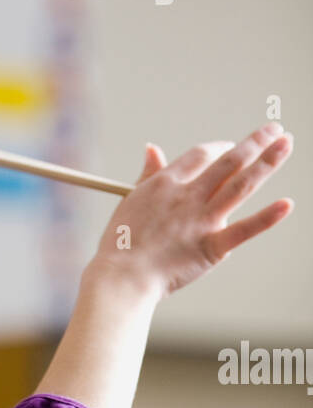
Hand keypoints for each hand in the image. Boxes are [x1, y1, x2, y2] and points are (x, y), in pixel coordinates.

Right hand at [89, 122, 292, 300]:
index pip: (201, 155)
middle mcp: (187, 196)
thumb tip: (152, 148)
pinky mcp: (211, 248)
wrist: (122, 278)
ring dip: (267, 162)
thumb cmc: (121, 244)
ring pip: (240, 185)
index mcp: (165, 184)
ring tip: (286, 143)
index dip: (220, 147)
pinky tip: (286, 204)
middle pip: (228, 161)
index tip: (231, 148)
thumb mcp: (130, 201)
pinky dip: (266, 218)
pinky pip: (242, 230)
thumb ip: (148, 175)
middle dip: (254, 142)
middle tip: (275, 129)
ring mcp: (201, 221)